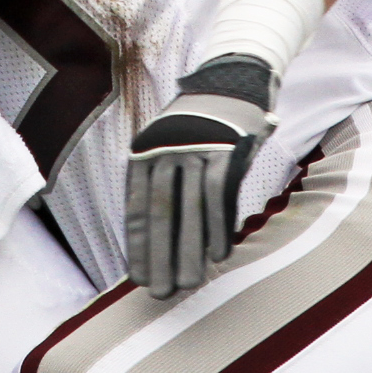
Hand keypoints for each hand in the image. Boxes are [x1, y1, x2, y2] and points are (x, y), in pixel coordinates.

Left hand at [125, 54, 275, 299]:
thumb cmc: (200, 126)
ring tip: (189, 284)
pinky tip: (218, 255)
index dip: (139, 246)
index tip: (139, 278)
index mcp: (143, 152)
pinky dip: (217, 227)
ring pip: (188, 209)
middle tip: (160, 293)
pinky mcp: (225, 149)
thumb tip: (159, 241)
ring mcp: (195, 148)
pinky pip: (219, 196)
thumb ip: (164, 187)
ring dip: (189, 252)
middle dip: (159, 258)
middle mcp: (164, 149)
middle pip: (160, 213)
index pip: (138, 208)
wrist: (233, 79)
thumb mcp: (171, 147)